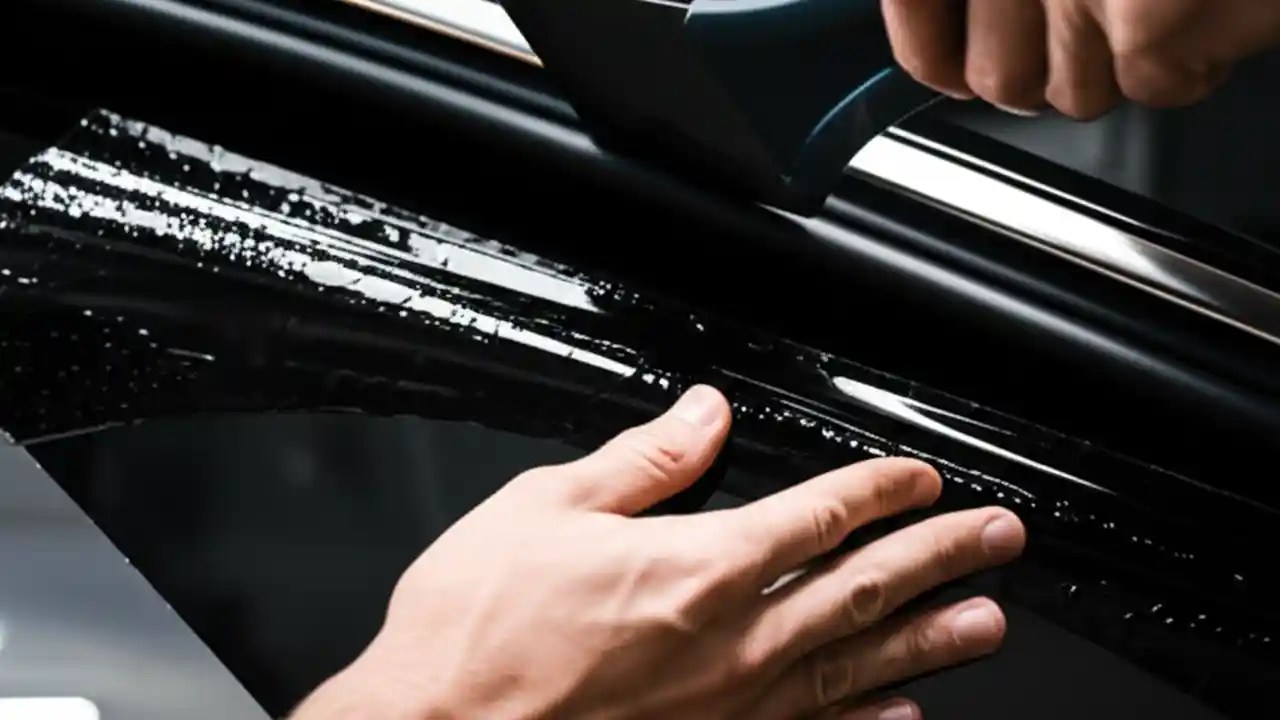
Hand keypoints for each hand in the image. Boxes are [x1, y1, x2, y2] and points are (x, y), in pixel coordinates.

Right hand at [292, 386, 1025, 719]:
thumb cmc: (477, 633)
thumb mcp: (546, 510)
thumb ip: (642, 461)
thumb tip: (703, 414)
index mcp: (695, 566)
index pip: (817, 514)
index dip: (878, 490)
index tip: (920, 478)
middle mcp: (730, 641)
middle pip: (861, 587)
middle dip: (939, 557)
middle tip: (999, 540)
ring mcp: (728, 706)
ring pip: (854, 663)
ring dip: (928, 638)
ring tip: (987, 622)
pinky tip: (904, 715)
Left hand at [882, 0, 1279, 117]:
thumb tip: (958, 50)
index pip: (915, 8)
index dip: (932, 52)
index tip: (950, 65)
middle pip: (1001, 78)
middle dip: (1055, 65)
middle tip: (1107, 16)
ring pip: (1078, 92)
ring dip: (1129, 62)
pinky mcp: (1143, 19)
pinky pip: (1154, 88)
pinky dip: (1197, 62)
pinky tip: (1219, 3)